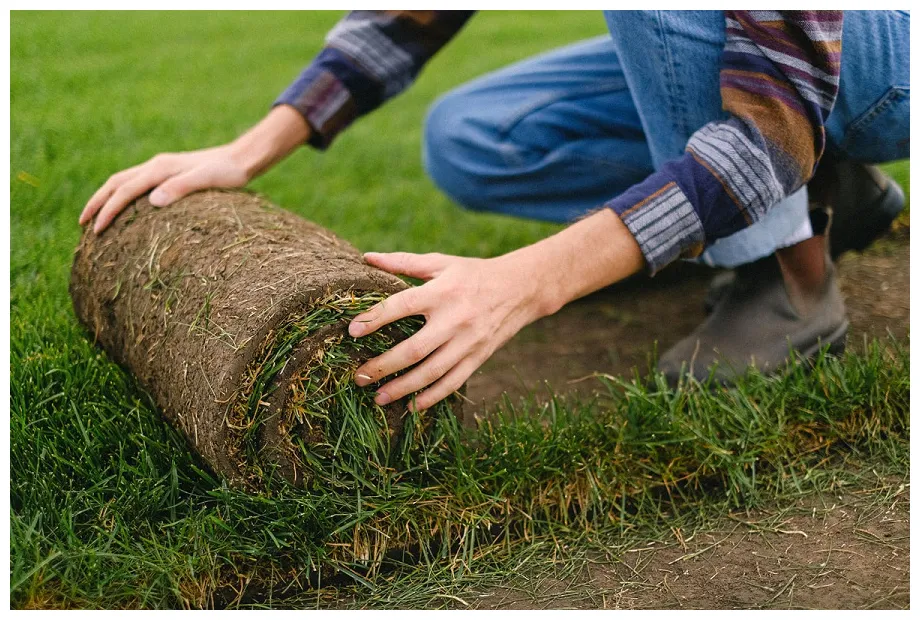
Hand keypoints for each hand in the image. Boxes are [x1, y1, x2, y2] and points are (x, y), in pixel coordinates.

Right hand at [79, 105, 309, 232]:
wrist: (243, 158)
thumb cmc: (229, 173)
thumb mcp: (207, 181)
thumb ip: (181, 188)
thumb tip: (152, 201)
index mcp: (161, 168)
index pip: (125, 190)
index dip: (108, 210)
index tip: (96, 230)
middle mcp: (157, 165)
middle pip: (116, 182)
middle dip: (97, 203)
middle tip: (83, 225)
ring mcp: (162, 168)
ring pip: (124, 181)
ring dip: (107, 198)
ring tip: (96, 218)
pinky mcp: (170, 173)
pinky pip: (137, 183)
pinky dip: (123, 195)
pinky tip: (126, 209)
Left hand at [349, 251, 552, 410]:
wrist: (521, 288)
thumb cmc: (473, 273)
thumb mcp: (441, 263)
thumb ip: (403, 262)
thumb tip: (367, 257)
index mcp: (441, 292)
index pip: (401, 306)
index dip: (375, 318)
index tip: (352, 331)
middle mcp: (454, 319)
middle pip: (413, 349)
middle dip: (383, 365)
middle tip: (358, 376)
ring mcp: (468, 342)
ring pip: (431, 372)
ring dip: (402, 388)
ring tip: (379, 397)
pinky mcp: (478, 357)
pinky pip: (453, 382)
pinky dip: (432, 397)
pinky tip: (412, 406)